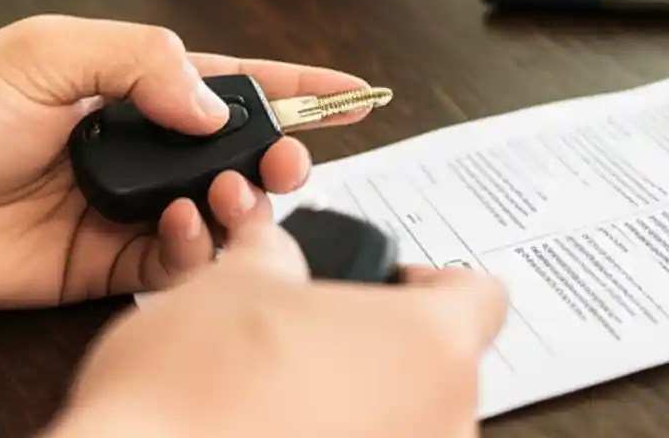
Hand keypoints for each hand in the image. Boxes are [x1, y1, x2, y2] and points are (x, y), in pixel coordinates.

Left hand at [0, 15, 372, 306]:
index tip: (356, 92)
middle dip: (283, 156)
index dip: (300, 86)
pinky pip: (179, 264)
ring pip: (222, 213)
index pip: (236, 83)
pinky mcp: (107, 264)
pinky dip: (197, 252)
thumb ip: (144, 60)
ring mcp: (129, 208)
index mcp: (135, 86)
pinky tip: (182, 229)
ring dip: (244, 206)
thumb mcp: (48, 51)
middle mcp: (141, 148)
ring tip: (232, 195)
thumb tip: (216, 108)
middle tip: (290, 161)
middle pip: (242, 154)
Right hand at [46, 221, 507, 437]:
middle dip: (388, 348)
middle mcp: (446, 418)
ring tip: (292, 395)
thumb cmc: (187, 396)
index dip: (433, 281)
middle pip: (444, 365)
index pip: (481, 296)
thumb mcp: (233, 284)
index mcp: (432, 344)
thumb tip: (274, 250)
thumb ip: (276, 257)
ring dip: (366, 405)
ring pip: (412, 421)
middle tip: (323, 341)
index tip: (389, 285)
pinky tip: (283, 433)